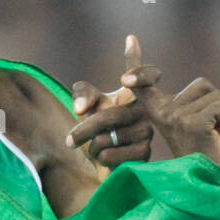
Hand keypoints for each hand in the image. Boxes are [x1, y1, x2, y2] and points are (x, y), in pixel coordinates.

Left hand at [65, 35, 154, 168]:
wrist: (102, 158)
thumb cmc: (95, 127)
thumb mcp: (86, 103)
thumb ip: (82, 94)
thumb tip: (81, 109)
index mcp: (135, 93)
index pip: (150, 74)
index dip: (142, 71)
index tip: (127, 61)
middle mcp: (146, 110)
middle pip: (111, 116)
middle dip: (85, 129)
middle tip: (69, 140)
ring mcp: (148, 132)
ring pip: (111, 137)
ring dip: (94, 146)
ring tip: (97, 147)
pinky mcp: (146, 153)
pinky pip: (117, 154)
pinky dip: (103, 158)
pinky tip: (105, 158)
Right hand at [118, 47, 219, 175]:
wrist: (205, 181)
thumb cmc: (201, 151)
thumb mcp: (190, 122)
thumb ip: (190, 104)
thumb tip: (202, 89)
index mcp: (157, 111)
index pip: (144, 83)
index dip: (137, 62)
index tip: (131, 38)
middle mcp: (161, 112)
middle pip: (202, 85)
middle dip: (215, 104)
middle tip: (210, 130)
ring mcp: (175, 117)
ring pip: (215, 95)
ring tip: (212, 135)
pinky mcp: (191, 122)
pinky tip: (217, 137)